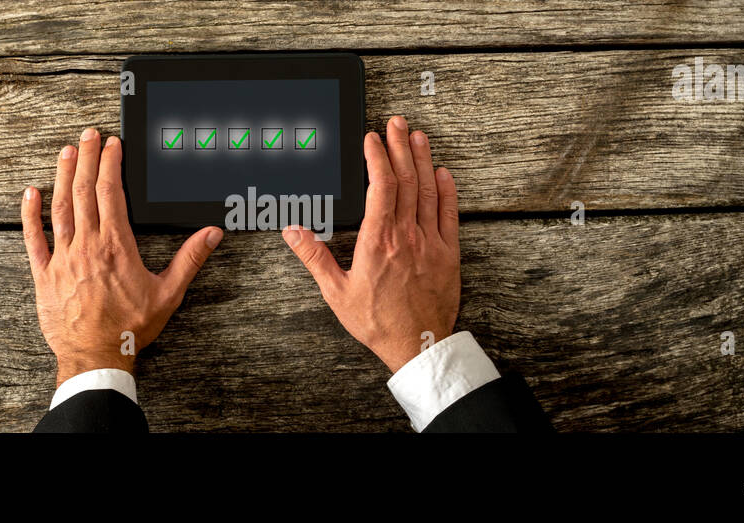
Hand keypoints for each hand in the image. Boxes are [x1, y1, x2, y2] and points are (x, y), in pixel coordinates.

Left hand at [22, 128, 223, 386]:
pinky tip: (30, 193)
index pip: (112, 193)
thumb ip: (189, 260)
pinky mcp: (45, 274)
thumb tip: (211, 235)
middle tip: (89, 135)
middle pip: (85, 191)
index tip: (113, 145)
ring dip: (63, 176)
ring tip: (66, 152)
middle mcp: (87, 246)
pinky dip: (30, 214)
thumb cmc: (129, 328)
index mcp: (116, 246)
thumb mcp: (168, 294)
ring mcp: (63, 258)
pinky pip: (34, 238)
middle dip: (87, 159)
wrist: (96, 356)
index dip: (111, 164)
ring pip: (60, 207)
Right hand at [283, 116, 459, 372]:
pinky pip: (449, 215)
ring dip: (422, 160)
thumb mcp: (336, 292)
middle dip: (399, 147)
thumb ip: (314, 257)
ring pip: (427, 191)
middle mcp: (406, 237)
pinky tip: (442, 173)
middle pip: (404, 180)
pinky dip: (446, 191)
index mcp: (378, 242)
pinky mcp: (448, 254)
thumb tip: (294, 231)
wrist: (416, 345)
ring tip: (417, 137)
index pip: (379, 187)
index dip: (377, 158)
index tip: (372, 139)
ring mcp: (430, 243)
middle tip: (396, 124)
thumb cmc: (378, 322)